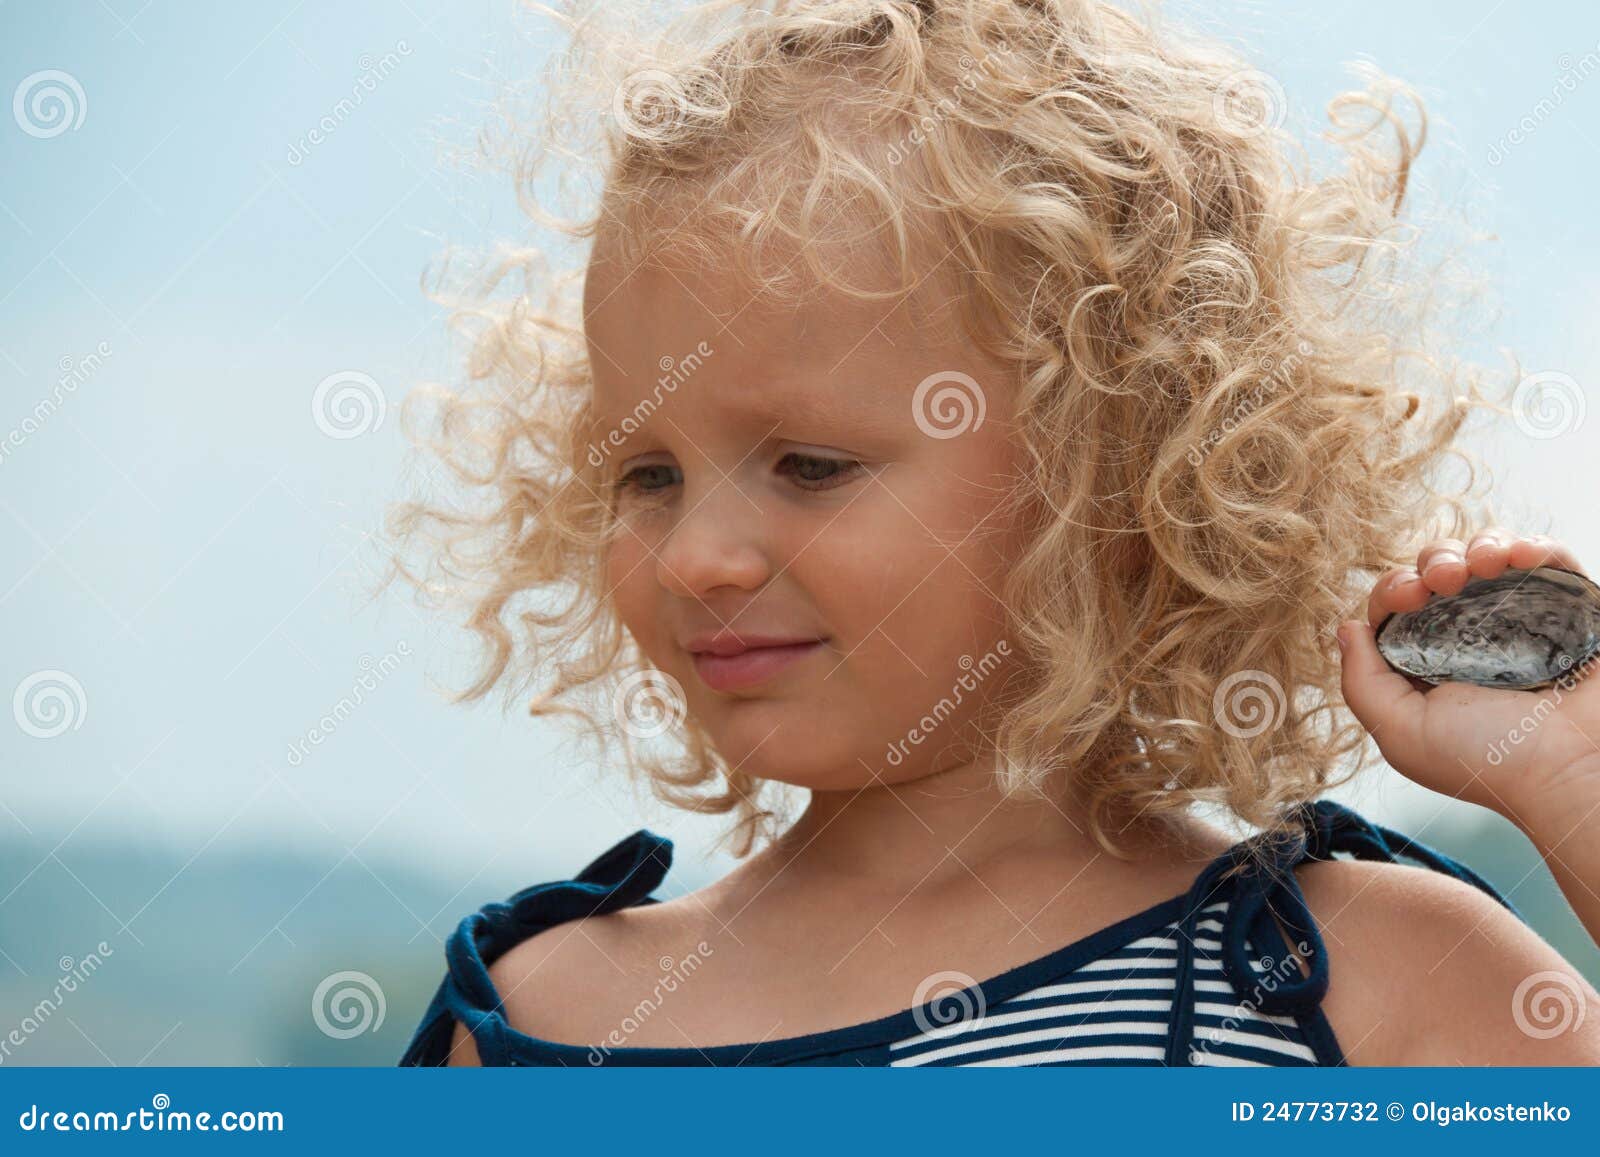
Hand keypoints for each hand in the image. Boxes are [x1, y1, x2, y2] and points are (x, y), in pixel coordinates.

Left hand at [1337, 530, 1599, 817]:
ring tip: (1485, 565)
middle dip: (1434, 561)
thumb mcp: (1401, 731)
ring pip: (1487, 557)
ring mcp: (1520, 621)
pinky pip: (1547, 560)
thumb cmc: (1487, 760)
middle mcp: (1470, 637)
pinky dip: (1533, 546)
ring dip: (1479, 547)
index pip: (1396, 604)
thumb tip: (1347, 627)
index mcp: (1427, 662)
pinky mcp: (1568, 611)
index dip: (1394, 589)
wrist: (1573, 771)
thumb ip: (1362, 682)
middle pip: (1437, 570)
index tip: (1409, 597)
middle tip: (1445, 581)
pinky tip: (1521, 556)